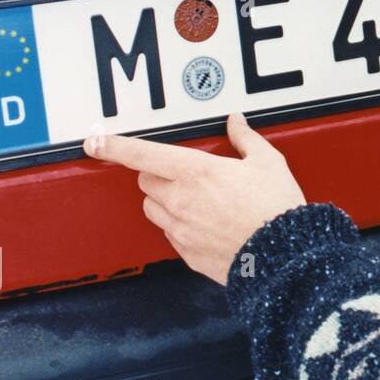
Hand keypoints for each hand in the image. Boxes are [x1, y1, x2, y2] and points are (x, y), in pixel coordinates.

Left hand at [83, 112, 306, 285]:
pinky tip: (206, 224)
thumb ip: (246, 139)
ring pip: (153, 208)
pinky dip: (180, 225)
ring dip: (164, 200)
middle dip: (156, 173)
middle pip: (145, 181)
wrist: (284, 256)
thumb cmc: (276, 207)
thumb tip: (236, 123)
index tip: (96, 142)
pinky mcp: (187, 253)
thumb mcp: (268, 162)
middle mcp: (181, 200)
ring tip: (196, 200)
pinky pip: (171, 234)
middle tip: (183, 173)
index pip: (142, 154)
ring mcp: (181, 229)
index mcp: (196, 172)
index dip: (114, 146)